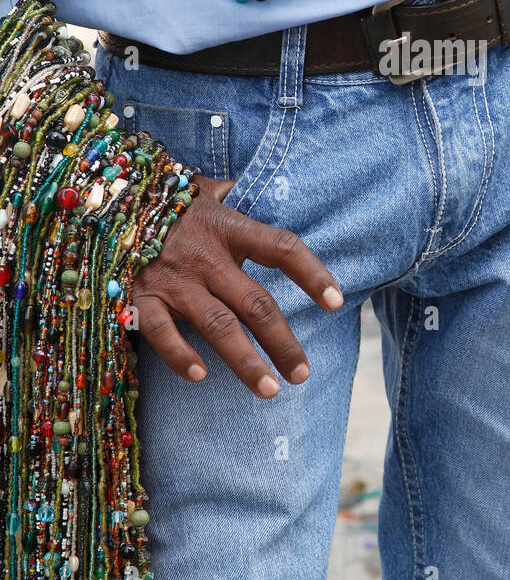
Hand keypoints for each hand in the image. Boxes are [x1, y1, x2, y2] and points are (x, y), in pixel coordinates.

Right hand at [131, 175, 342, 396]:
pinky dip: (179, 354)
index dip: (312, 273)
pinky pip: (161, 331)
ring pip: (218, 325)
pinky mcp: (140, 296)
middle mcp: (206, 255)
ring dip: (245, 361)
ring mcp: (174, 278)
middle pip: (256, 303)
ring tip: (269, 390)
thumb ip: (230, 195)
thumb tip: (248, 190)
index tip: (336, 302)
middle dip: (282, 342)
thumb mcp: (202, 189)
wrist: (104, 200)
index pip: (281, 247)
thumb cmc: (164, 201)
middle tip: (302, 374)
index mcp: (229, 227)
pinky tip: (200, 376)